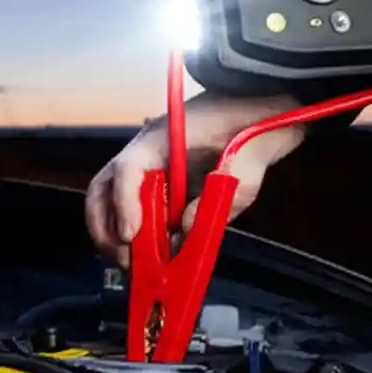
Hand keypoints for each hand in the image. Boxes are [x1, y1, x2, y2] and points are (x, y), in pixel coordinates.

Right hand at [85, 94, 305, 265]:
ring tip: (135, 265)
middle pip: (103, 188)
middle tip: (126, 260)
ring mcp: (152, 169)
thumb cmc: (259, 122)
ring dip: (114, 234)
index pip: (127, 168)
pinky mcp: (164, 186)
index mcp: (163, 137)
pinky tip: (154, 257)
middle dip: (106, 226)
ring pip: (111, 201)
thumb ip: (224, 193)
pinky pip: (138, 212)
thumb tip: (187, 231)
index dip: (124, 203)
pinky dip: (138, 236)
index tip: (131, 235)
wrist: (268, 107)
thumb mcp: (251, 158)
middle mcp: (148, 153)